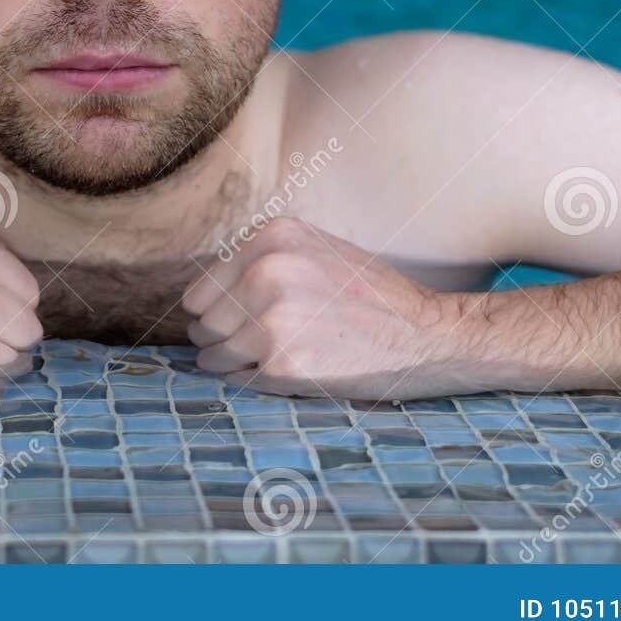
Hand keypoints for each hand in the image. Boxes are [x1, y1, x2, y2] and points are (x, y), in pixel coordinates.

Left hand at [181, 216, 472, 399]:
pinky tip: (285, 373)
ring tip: (268, 359)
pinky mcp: (284, 364)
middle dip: (219, 340)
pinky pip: (239, 380)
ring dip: (231, 364)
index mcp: (272, 238)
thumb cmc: (369, 296)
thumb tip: (194, 301)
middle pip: (203, 323)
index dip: (214, 314)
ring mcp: (274, 319)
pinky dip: (253, 383)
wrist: (427, 334)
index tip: (231, 325)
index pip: (201, 289)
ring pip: (214, 353)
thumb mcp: (315, 250)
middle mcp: (268, 271)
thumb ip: (259, 261)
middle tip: (253, 346)